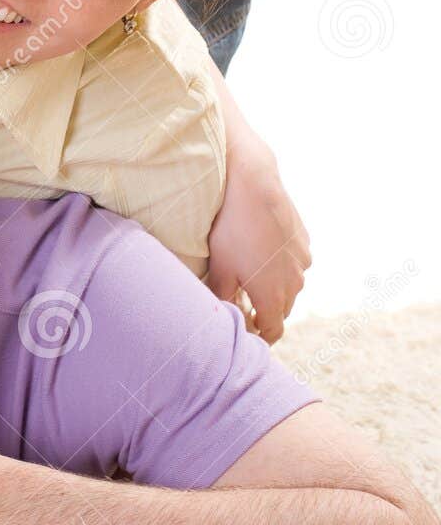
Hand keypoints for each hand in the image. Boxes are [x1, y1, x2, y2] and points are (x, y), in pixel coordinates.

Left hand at [207, 120, 310, 343]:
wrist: (253, 187)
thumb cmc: (231, 230)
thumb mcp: (220, 269)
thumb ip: (225, 300)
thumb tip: (227, 319)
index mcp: (273, 297)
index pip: (273, 332)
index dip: (260, 337)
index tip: (247, 333)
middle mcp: (295, 283)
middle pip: (281, 310)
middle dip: (265, 311)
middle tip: (243, 303)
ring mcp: (303, 260)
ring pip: (290, 284)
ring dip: (274, 286)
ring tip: (250, 272)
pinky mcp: (304, 240)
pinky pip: (294, 261)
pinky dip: (281, 263)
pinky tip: (262, 248)